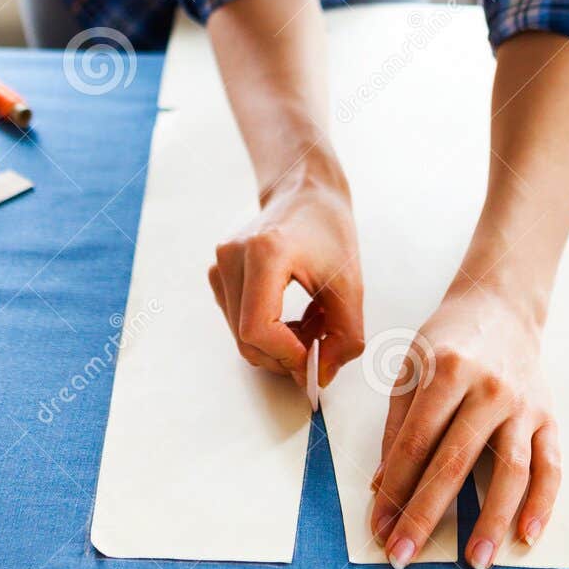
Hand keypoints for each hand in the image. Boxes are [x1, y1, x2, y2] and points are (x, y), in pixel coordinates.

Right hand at [208, 165, 363, 388]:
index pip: (258, 329)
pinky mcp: (218, 272)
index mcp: (264, 252)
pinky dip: (268, 331)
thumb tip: (320, 376)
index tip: (315, 362)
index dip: (286, 356)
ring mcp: (220, 264)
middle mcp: (232, 257)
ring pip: (242, 335)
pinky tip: (293, 314)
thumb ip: (343, 337)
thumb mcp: (350, 285)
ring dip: (279, 344)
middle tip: (322, 344)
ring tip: (313, 321)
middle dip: (286, 354)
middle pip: (247, 338)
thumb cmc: (329, 229)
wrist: (305, 192)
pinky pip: (238, 321)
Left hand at [369, 284, 560, 568]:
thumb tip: (383, 487)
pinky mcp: (549, 416)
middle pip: (454, 463)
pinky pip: (550, 466)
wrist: (500, 305)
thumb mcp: (411, 366)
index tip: (380, 529)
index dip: (394, 490)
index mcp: (446, 371)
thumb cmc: (447, 340)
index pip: (415, 443)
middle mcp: (488, 388)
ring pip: (509, 471)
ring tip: (475, 562)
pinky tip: (527, 534)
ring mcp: (523, 404)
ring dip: (491, 521)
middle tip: (405, 557)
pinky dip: (542, 503)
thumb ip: (398, 426)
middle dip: (426, 515)